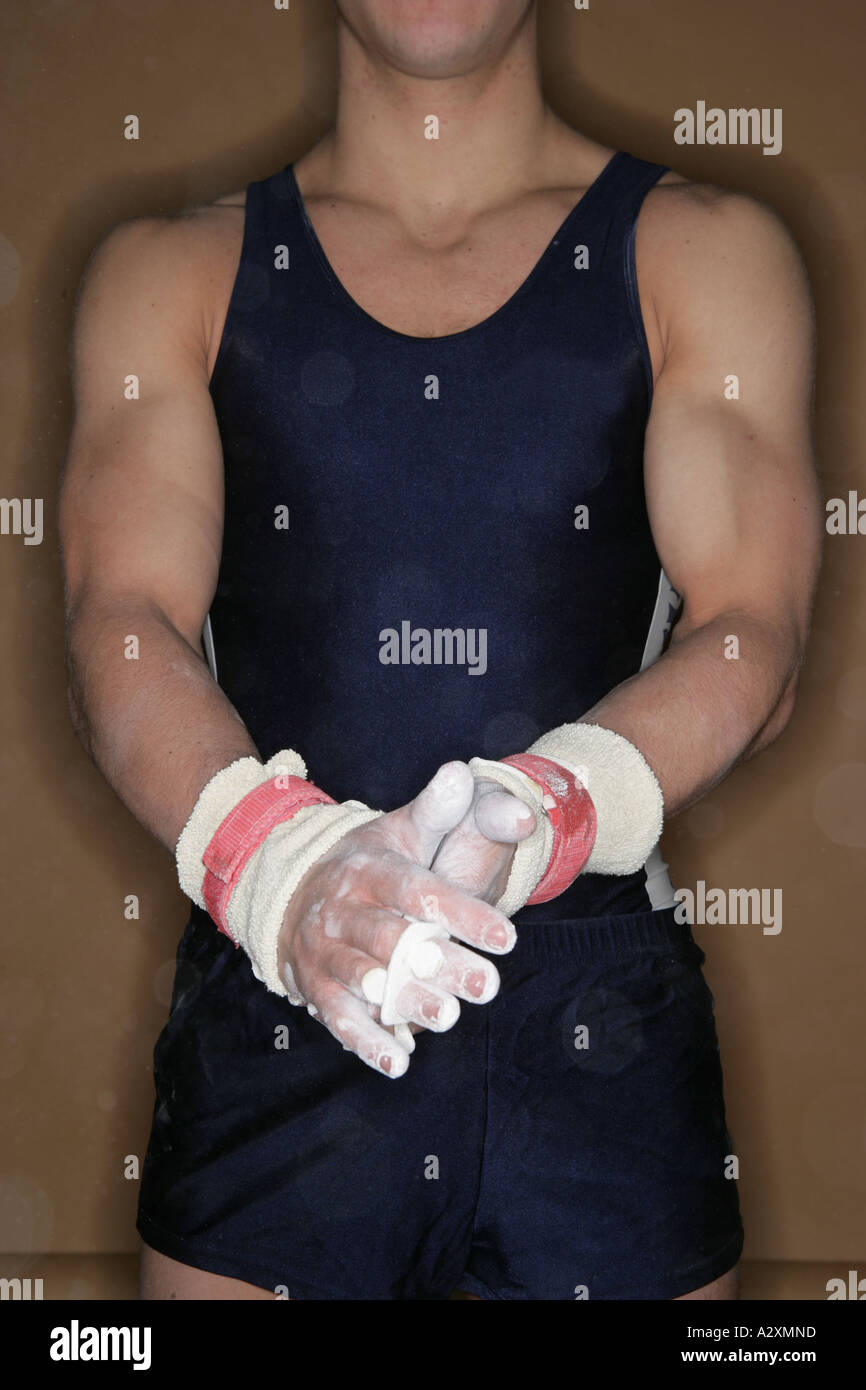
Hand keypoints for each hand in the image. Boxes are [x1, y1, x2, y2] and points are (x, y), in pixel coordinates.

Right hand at [277, 762, 518, 1077]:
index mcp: (368, 867)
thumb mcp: (402, 828)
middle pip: (391, 939)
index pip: (416, 889)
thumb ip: (439, 809)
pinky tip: (399, 1061)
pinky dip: (365, 1040)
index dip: (459, 912)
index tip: (507, 937)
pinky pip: (337, 1016)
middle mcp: (342, 909)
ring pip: (363, 978)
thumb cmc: (370, 863)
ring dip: (403, 1000)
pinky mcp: (315, 986)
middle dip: (438, 963)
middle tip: (488, 987)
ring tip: (446, 1018)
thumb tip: (462, 773)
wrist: (296, 892)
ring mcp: (324, 949)